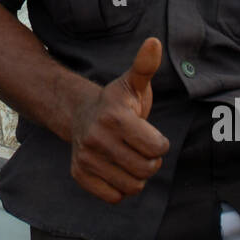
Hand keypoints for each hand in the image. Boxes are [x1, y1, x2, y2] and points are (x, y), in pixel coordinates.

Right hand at [69, 37, 170, 203]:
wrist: (79, 114)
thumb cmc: (116, 101)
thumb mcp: (133, 82)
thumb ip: (146, 66)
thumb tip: (154, 42)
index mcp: (114, 116)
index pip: (157, 147)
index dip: (160, 143)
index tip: (151, 134)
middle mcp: (96, 138)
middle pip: (146, 169)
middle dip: (151, 161)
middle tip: (142, 149)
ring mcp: (86, 157)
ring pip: (132, 187)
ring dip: (137, 177)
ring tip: (130, 159)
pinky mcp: (79, 174)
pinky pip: (113, 197)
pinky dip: (120, 189)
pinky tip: (116, 170)